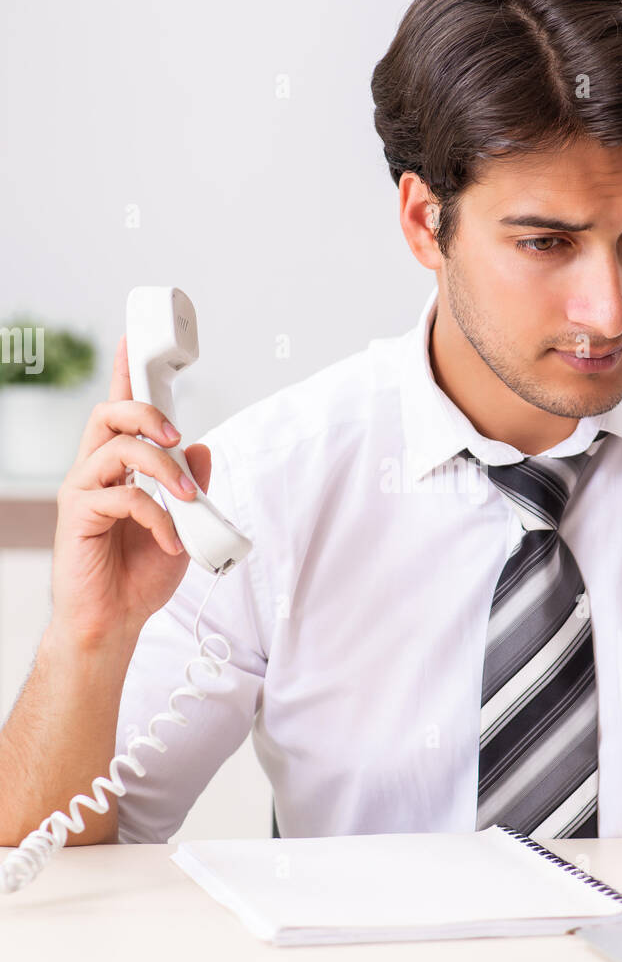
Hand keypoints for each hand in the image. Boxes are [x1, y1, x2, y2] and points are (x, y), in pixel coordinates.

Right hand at [48, 334, 211, 648]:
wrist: (115, 621)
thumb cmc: (140, 573)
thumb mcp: (184, 523)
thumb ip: (193, 485)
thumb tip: (203, 450)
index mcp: (117, 467)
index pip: (119, 410)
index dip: (125, 373)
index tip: (133, 340)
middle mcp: (95, 471)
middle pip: (110, 414)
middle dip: (147, 412)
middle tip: (177, 434)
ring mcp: (83, 491)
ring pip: (118, 448)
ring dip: (162, 467)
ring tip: (187, 497)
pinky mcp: (78, 516)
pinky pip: (122, 495)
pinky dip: (156, 515)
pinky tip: (169, 539)